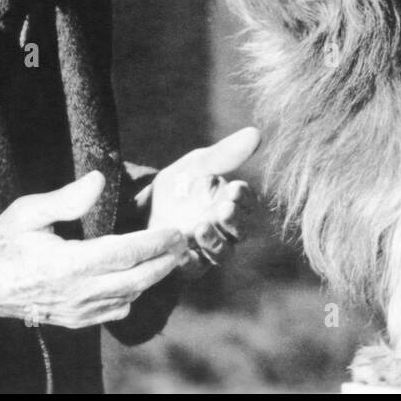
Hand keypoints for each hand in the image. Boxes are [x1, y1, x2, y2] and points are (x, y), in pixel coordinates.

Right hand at [0, 171, 188, 328]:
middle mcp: (77, 292)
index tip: (174, 232)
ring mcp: (77, 311)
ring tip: (169, 258)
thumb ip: (66, 198)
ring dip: (153, 279)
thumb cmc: (3, 242)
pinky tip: (139, 280)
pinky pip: (114, 312)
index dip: (154, 243)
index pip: (125, 253)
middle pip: (136, 279)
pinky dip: (132, 296)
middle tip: (183, 243)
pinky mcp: (75, 321)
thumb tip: (99, 179)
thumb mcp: (27, 212)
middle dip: (165, 261)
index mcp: (68, 263)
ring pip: (129, 297)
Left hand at [142, 127, 259, 277]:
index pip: (248, 202)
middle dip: (233, 220)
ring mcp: (208, 248)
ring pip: (222, 252)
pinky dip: (191, 261)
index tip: (235, 188)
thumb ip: (225, 154)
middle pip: (240, 230)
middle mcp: (226, 228)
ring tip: (201, 226)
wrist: (144, 205)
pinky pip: (195, 268)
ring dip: (215, 241)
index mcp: (232, 202)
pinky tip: (182, 251)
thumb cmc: (180, 183)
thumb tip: (256, 132)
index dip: (244, 197)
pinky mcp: (189, 263)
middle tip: (224, 208)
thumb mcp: (198, 164)